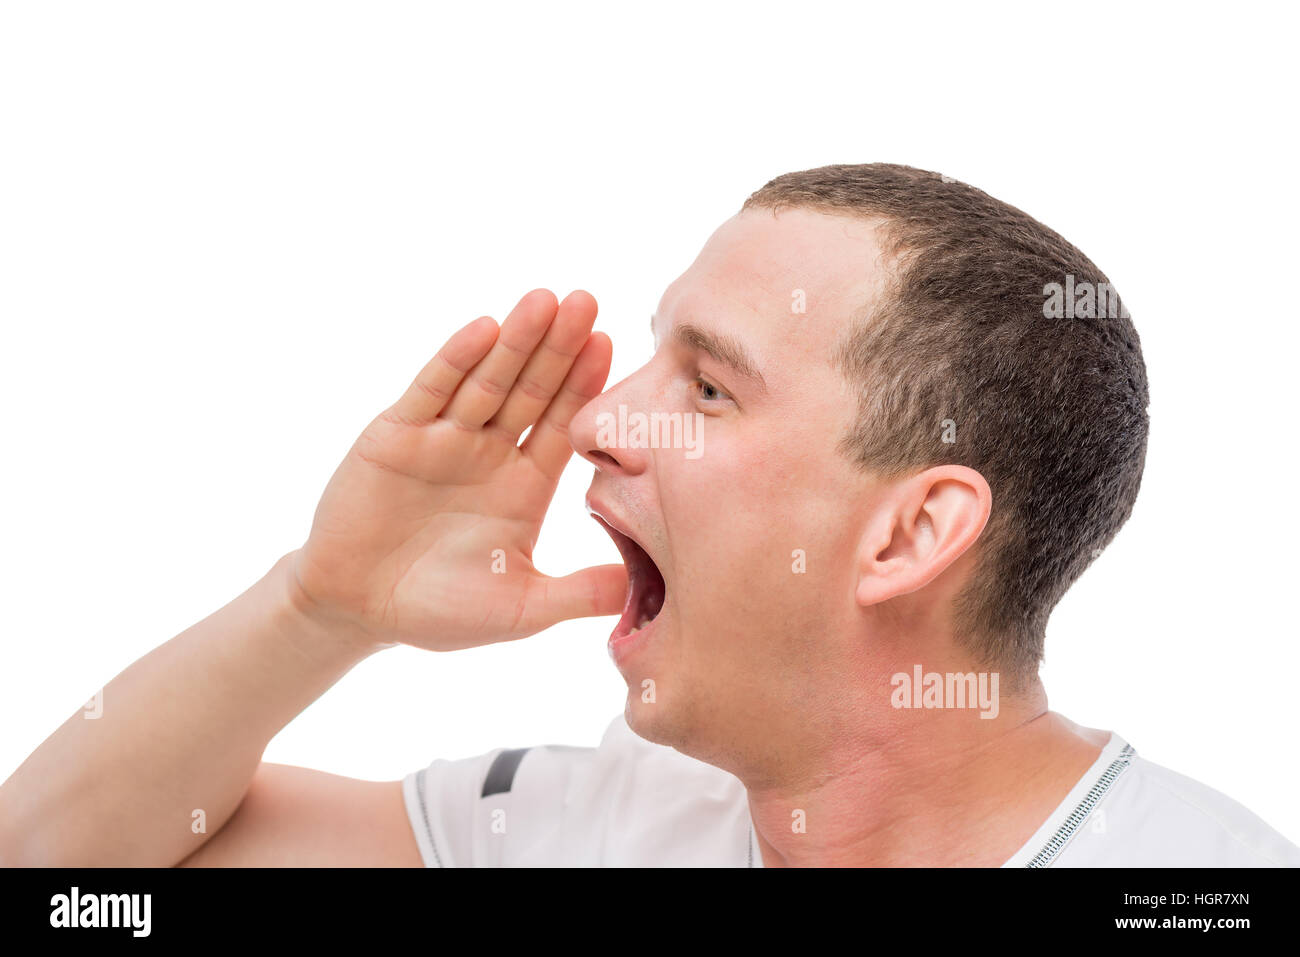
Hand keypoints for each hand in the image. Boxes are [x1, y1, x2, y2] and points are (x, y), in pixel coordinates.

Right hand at [290, 289, 625, 651]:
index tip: (611, 344)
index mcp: (525, 485)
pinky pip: (431, 391)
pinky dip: (455, 360)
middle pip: (532, 389)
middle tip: (588, 300)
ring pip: (487, 380)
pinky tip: (484, 329)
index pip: (563, 424)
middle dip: (559, 347)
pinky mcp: (397, 435)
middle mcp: (490, 452)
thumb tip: (645, 591)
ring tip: (545, 299)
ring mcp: (444, 438)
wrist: (356, 610)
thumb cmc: (439, 612)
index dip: (585, 385)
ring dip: (516, 340)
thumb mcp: (521, 610)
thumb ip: (579, 595)